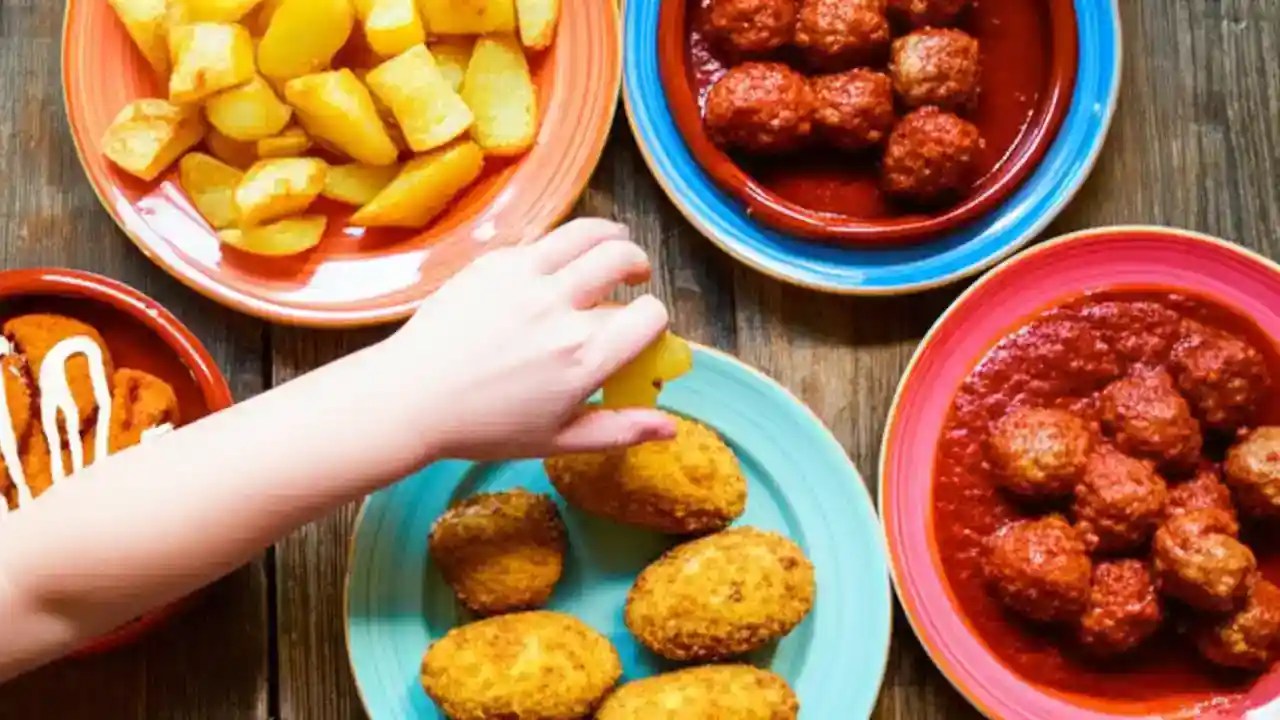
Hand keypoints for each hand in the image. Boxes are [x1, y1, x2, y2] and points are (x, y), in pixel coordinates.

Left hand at [377, 218, 676, 461]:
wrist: (410, 397)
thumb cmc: (483, 426)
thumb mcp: (557, 441)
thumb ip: (618, 430)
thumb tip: (670, 427)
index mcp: (582, 357)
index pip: (650, 316)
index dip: (655, 320)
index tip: (642, 329)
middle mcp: (560, 310)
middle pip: (624, 259)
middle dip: (638, 266)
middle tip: (634, 276)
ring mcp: (525, 278)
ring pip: (589, 232)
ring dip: (611, 236)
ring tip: (611, 247)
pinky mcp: (495, 262)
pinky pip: (545, 239)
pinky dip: (564, 244)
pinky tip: (558, 261)